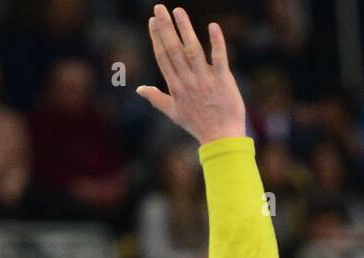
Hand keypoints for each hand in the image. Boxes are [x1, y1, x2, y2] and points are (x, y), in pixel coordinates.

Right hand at [137, 5, 245, 144]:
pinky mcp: (223, 81)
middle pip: (174, 50)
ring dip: (185, 30)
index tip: (152, 20)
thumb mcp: (173, 113)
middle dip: (165, 28)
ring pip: (193, 51)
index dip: (157, 38)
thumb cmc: (198, 125)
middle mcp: (188, 81)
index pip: (163, 57)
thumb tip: (139, 90)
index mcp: (175, 87)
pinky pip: (219, 59)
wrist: (221, 139)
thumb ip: (156, 98)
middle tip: (159, 8)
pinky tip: (213, 26)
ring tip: (178, 11)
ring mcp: (205, 80)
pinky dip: (216, 43)